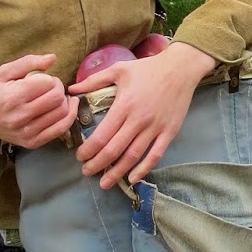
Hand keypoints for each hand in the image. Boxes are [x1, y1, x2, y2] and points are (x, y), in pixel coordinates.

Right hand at [0, 54, 78, 149]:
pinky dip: (69, 116)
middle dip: (58, 88)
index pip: (47, 83)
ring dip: (63, 101)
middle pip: (57, 98)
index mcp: (12, 97)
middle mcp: (20, 116)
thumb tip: (53, 58)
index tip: (44, 79)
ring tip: (54, 97)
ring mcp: (27, 132)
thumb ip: (29, 62)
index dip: (50, 78)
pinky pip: (61, 129)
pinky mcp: (33, 142)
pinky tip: (67, 107)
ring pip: (62, 112)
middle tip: (51, 87)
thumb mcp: (5, 72)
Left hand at [69, 41, 216, 188]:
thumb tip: (71, 89)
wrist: (180, 68)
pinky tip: (132, 178)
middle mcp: (138, 120)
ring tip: (104, 183)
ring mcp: (155, 128)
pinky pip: (155, 155)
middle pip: (114, 150)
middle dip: (97, 164)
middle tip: (86, 171)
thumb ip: (94, 80)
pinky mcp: (169, 132)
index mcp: (124, 105)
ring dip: (117, 172)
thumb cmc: (147, 69)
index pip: (101, 135)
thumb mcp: (118, 69)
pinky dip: (143, 169)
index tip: (80, 156)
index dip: (88, 150)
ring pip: (133, 156)